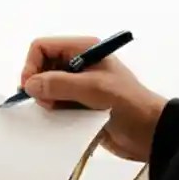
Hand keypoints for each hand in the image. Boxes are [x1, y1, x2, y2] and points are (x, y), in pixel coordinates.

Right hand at [20, 36, 167, 161]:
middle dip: (39, 85)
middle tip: (48, 103)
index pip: (43, 47)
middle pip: (41, 67)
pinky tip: (63, 118)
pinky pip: (56, 102)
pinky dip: (54, 110)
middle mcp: (78, 62)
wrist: (149, 132)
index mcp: (83, 49)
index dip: (32, 65)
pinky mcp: (79, 102)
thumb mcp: (92, 89)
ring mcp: (79, 83)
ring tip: (58, 112)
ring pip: (46, 86)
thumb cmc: (126, 103)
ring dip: (47, 100)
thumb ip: (59, 84)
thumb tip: (29, 85)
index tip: (31, 88)